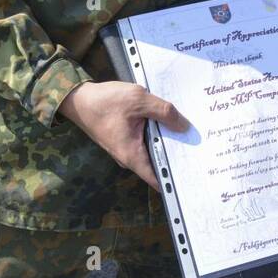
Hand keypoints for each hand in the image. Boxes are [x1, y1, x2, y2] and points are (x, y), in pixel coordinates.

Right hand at [58, 80, 189, 188]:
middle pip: (157, 163)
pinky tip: (167, 122)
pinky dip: (155, 134)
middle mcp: (128, 158)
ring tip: (188, 133)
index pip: (157, 178)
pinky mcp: (123, 139)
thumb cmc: (105, 102)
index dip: (175, 179)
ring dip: (166, 142)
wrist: (78, 98)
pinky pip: (144, 141)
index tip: (193, 175)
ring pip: (151, 151)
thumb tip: (185, 126)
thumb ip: (164, 112)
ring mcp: (125, 149)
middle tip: (199, 148)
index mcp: (132, 155)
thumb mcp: (139, 100)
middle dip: (176, 156)